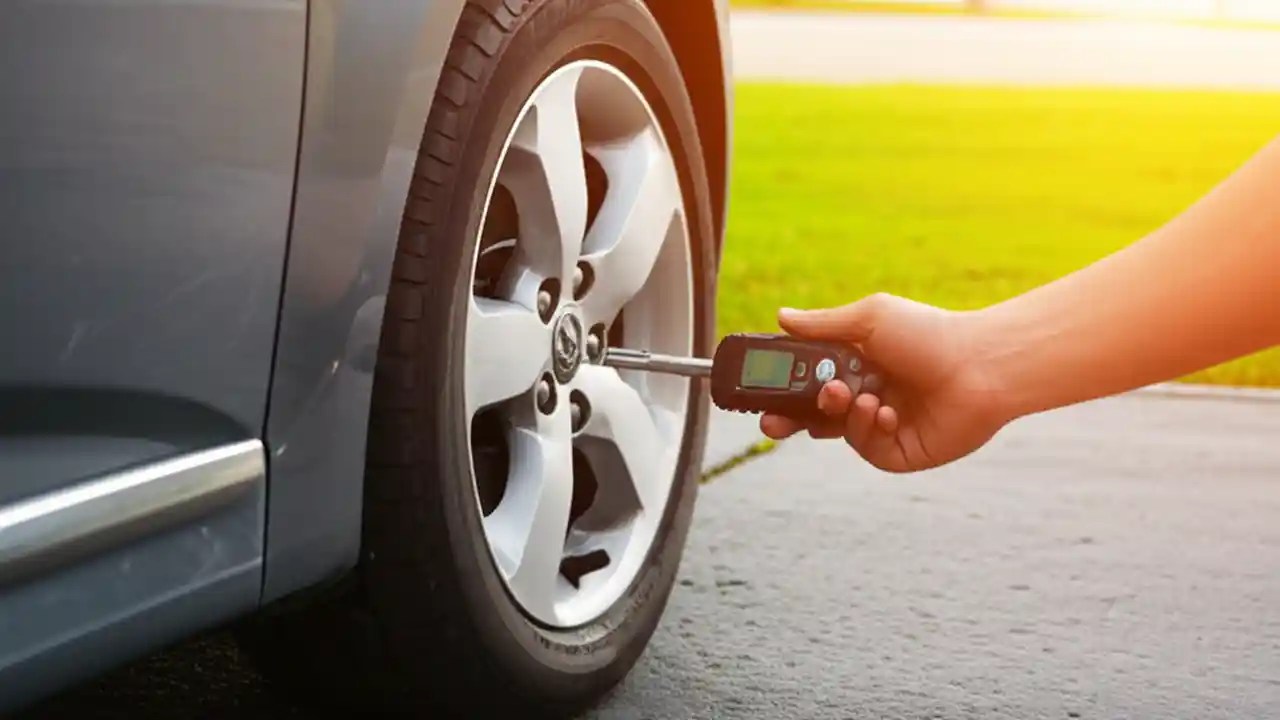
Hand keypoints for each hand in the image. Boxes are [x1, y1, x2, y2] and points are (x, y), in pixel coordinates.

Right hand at [759, 293, 1010, 471]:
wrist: (980, 366)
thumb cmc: (930, 334)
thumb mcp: (868, 319)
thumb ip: (822, 324)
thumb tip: (780, 316)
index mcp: (857, 365)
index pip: (807, 380)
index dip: (782, 388)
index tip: (758, 390)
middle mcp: (866, 396)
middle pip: (813, 415)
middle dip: (789, 418)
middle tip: (771, 421)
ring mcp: (883, 426)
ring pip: (837, 431)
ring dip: (838, 414)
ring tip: (856, 397)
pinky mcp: (901, 452)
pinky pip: (867, 448)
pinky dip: (868, 430)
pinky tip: (885, 411)